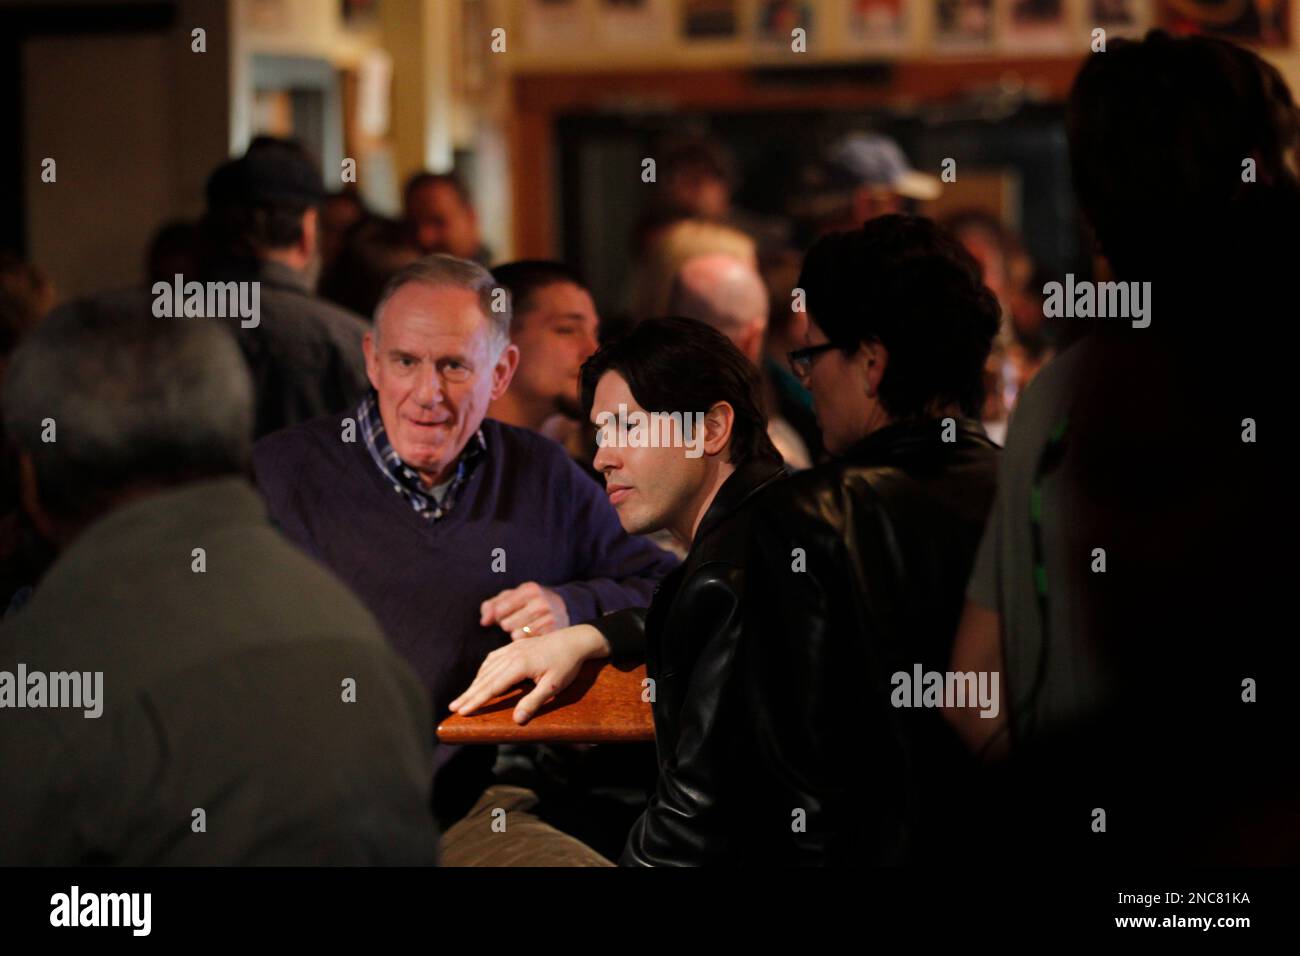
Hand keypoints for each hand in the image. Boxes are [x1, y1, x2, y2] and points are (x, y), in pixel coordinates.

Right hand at [449, 624, 608, 723]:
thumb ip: (534, 702)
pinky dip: (483, 670)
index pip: (492, 687)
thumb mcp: (554, 686)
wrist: (575, 640)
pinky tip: (480, 678)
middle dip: (468, 694)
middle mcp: (511, 655)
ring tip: (464, 697)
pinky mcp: (515, 646)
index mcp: (519, 665)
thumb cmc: (566, 665)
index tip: (461, 711)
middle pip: (485, 678)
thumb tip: (516, 720)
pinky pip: (493, 658)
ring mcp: (512, 648)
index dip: (476, 700)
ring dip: (474, 683)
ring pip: (487, 667)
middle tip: (452, 707)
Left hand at [480, 581, 569, 639]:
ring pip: (516, 635)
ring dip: (516, 634)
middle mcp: (540, 603)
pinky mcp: (552, 634)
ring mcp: (548, 619)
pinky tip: (530, 635)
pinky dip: (525, 641)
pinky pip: (527, 643)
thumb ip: (492, 606)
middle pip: (506, 624)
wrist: (563, 607)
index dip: (498, 615)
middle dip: (507, 625)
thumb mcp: (512, 596)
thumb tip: (484, 622)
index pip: (499, 610)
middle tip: (516, 622)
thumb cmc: (529, 601)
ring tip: (523, 628)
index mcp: (529, 590)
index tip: (505, 614)